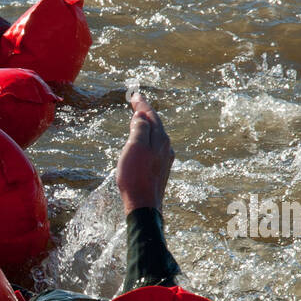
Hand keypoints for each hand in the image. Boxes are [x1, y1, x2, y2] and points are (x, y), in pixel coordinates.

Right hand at [116, 92, 173, 213]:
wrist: (143, 204)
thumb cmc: (136, 176)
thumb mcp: (135, 147)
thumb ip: (139, 129)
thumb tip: (141, 117)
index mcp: (159, 138)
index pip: (151, 115)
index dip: (142, 104)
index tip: (135, 95)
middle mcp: (166, 147)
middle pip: (156, 124)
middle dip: (146, 112)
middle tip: (136, 103)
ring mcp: (165, 159)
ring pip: (157, 135)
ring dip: (148, 125)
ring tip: (139, 120)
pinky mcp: (161, 169)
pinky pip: (155, 147)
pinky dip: (149, 138)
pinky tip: (145, 143)